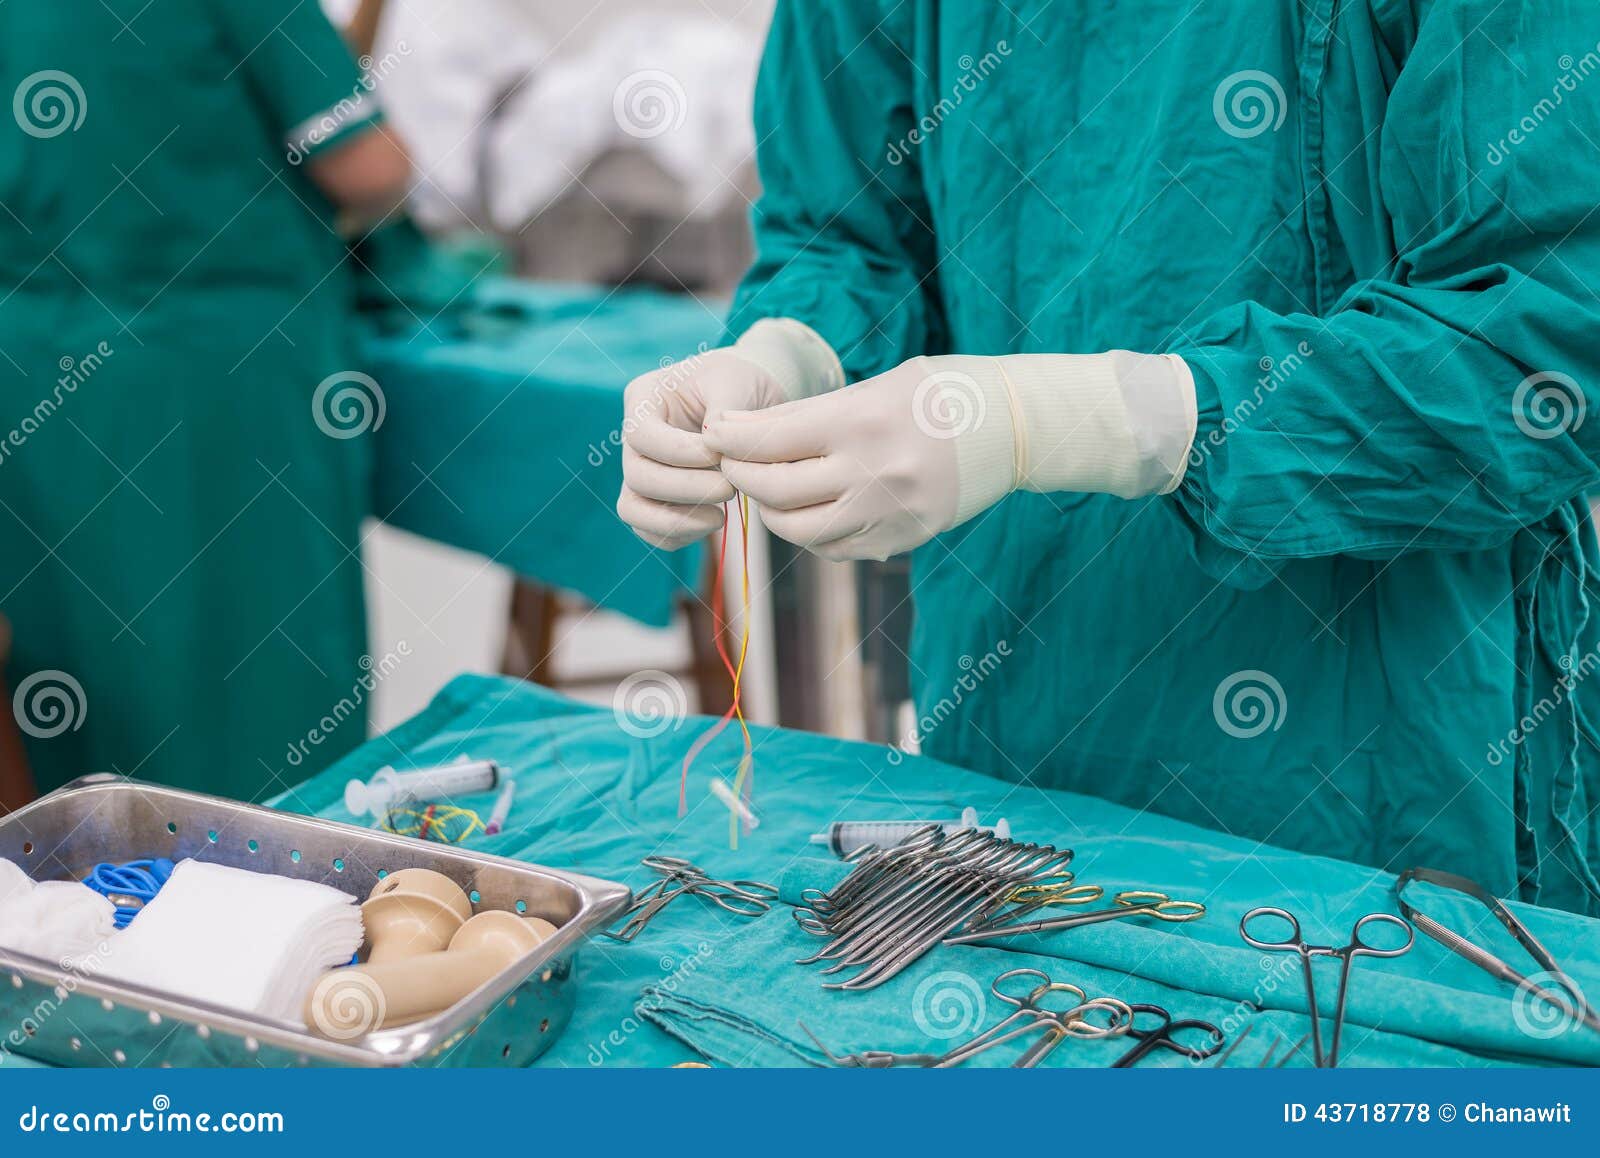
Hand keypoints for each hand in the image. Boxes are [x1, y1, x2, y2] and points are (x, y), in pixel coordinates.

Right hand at [616, 348, 788, 549]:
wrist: (749, 396)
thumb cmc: (740, 380)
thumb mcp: (735, 381)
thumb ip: (723, 414)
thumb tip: (712, 448)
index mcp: (644, 398)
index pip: (641, 436)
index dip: (679, 453)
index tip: (721, 456)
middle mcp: (634, 438)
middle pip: (637, 475)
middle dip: (686, 488)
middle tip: (730, 489)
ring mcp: (642, 470)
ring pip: (634, 509)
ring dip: (676, 520)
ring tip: (720, 516)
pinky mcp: (657, 499)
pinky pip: (651, 530)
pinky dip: (678, 535)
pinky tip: (714, 522)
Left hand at [704, 357, 979, 560]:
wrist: (1013, 427)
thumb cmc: (939, 392)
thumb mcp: (876, 387)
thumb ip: (816, 415)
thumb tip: (750, 435)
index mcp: (861, 422)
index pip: (769, 439)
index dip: (730, 439)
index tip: (712, 433)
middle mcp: (872, 472)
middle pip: (776, 490)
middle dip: (742, 477)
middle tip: (730, 464)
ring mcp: (889, 513)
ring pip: (801, 531)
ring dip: (772, 512)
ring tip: (767, 490)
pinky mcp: (902, 538)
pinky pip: (837, 548)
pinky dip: (812, 532)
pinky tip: (810, 509)